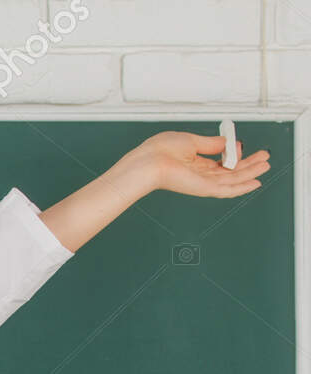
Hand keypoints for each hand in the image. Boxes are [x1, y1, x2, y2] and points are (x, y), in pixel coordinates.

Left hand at [117, 130, 269, 198]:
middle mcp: (198, 174)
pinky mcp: (203, 189)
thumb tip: (227, 142)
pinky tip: (255, 183)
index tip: (245, 147)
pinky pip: (227, 190)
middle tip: (264, 158)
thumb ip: (211, 143)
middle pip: (229, 171)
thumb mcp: (191, 141)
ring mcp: (201, 183)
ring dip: (251, 173)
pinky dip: (242, 187)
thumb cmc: (160, 151)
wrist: (149, 163)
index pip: (219, 162)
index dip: (235, 155)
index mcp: (193, 162)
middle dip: (249, 164)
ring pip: (232, 180)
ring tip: (266, 166)